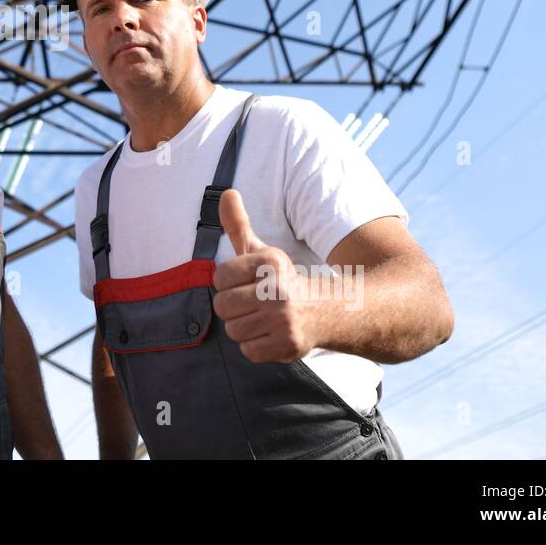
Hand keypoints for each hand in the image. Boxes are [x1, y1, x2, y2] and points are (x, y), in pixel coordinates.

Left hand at [210, 189, 314, 362]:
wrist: (327, 310)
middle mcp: (278, 289)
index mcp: (270, 262)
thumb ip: (238, 224)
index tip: (246, 283)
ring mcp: (284, 318)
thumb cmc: (281, 280)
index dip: (228, 284)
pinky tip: (269, 335)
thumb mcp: (261, 250)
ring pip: (234, 331)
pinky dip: (255, 346)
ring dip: (244, 328)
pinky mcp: (288, 343)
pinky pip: (248, 351)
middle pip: (223, 307)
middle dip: (233, 308)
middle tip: (252, 304)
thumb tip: (226, 193)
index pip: (219, 278)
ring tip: (261, 319)